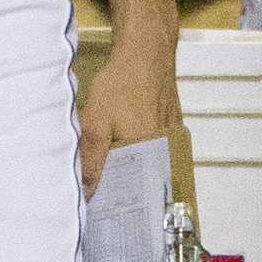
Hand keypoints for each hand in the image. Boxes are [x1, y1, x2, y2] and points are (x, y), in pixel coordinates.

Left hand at [79, 39, 182, 197]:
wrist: (146, 51)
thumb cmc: (122, 84)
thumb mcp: (95, 122)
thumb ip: (91, 159)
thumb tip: (87, 192)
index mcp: (148, 149)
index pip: (134, 188)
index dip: (118, 201)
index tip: (103, 211)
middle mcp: (166, 144)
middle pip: (145, 177)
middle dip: (126, 188)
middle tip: (105, 196)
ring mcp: (172, 133)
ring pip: (152, 162)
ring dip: (135, 171)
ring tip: (114, 178)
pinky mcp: (173, 122)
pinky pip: (159, 147)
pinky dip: (144, 154)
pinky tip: (129, 150)